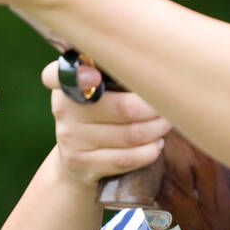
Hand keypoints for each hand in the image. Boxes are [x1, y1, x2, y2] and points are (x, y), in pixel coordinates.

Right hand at [40, 60, 171, 189]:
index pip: (58, 73)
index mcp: (65, 80)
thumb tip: (159, 67)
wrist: (79, 160)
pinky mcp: (81, 163)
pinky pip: (124, 159)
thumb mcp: (100, 89)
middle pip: (123, 107)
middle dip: (156, 108)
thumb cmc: (101, 113)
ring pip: (129, 134)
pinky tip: (156, 145)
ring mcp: (70, 137)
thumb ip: (117, 73)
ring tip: (166, 124)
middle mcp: (63, 107)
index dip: (80, 75)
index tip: (95, 76)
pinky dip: (148, 152)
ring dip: (157, 130)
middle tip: (171, 106)